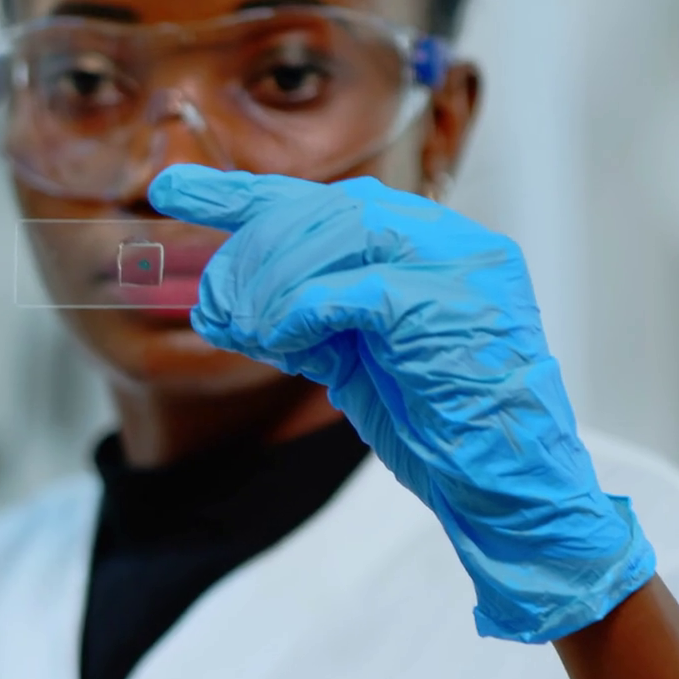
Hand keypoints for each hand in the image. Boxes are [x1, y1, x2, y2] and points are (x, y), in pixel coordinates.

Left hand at [148, 165, 655, 642]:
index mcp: (428, 245)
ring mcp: (459, 265)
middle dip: (251, 251)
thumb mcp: (354, 361)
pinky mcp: (452, 304)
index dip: (243, 193)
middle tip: (213, 302)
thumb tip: (220, 304)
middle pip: (325, 208)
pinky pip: (353, 286)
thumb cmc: (439, 429)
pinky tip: (279, 339)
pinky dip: (300, 308)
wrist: (506, 488)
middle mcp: (449, 241)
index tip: (171, 189)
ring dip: (270, 282)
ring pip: (337, 232)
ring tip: (245, 328)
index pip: (326, 199)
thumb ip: (303, 320)